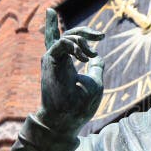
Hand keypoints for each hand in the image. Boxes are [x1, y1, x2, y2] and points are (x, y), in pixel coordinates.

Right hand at [37, 8, 104, 133]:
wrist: (67, 119)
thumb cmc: (81, 105)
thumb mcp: (95, 83)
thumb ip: (96, 68)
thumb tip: (98, 57)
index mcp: (66, 64)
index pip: (62, 41)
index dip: (72, 31)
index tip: (99, 34)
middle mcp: (57, 60)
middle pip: (68, 35)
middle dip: (85, 32)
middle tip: (100, 35)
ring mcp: (52, 60)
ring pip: (65, 37)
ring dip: (81, 39)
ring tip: (91, 53)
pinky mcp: (50, 61)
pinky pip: (60, 43)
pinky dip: (74, 45)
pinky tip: (84, 57)